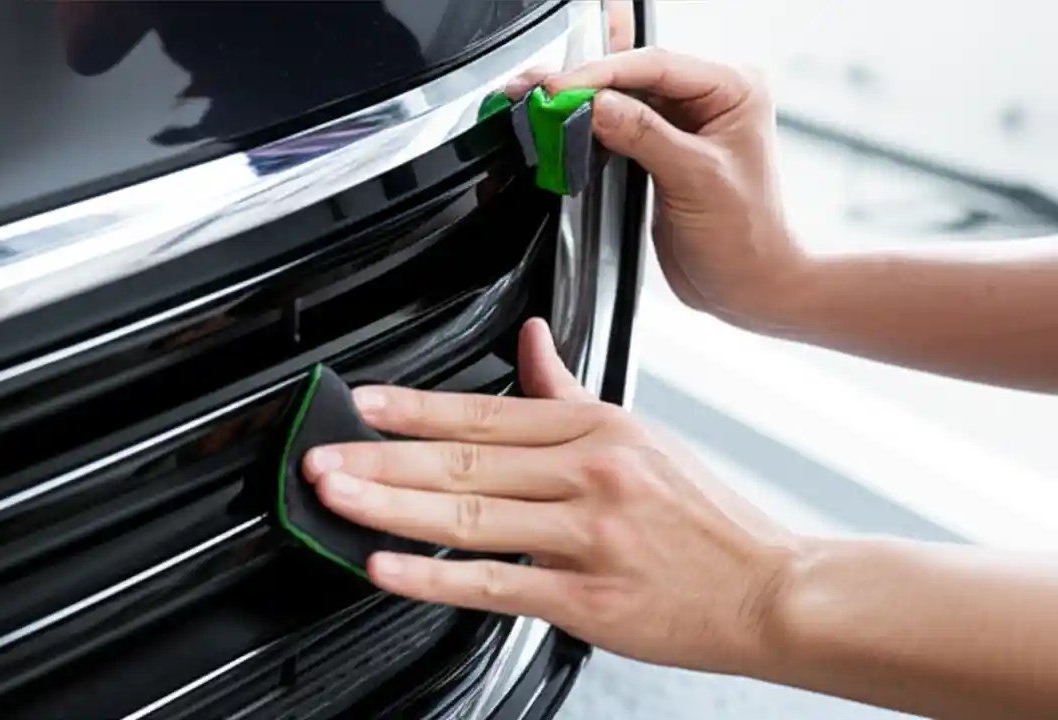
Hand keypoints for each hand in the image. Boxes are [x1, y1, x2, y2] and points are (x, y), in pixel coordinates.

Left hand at [302, 319, 799, 674]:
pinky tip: (387, 568)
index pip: (489, 408)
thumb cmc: (709, 519)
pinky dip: (434, 576)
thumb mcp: (642, 437)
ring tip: (337, 499)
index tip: (363, 402)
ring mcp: (589, 537)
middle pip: (466, 459)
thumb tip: (529, 340)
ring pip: (471, 516)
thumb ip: (570, 393)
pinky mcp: (589, 599)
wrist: (773, 591)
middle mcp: (591, 475)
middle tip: (321, 456)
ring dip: (391, 507)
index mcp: (599, 429)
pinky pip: (496, 584)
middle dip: (382, 457)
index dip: (416, 406)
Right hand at [536, 48, 808, 330]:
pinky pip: (619, 129)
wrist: (746, 286)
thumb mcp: (696, 178)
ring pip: (622, 101)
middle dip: (586, 85)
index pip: (657, 66)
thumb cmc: (747, 237)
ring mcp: (683, 125)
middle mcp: (710, 100)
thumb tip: (597, 106)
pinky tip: (566, 132)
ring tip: (546, 109)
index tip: (563, 87)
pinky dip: (589, 131)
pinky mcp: (660, 151)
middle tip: (544, 96)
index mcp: (734, 89)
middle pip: (635, 77)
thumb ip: (644, 136)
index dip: (604, 73)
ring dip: (582, 107)